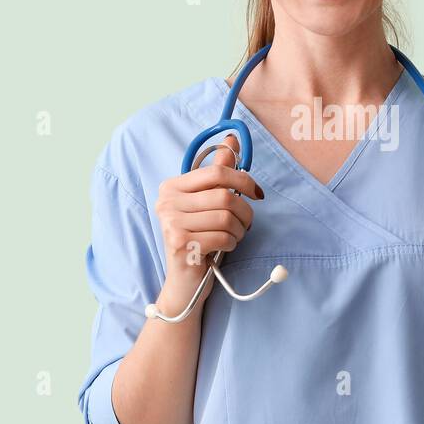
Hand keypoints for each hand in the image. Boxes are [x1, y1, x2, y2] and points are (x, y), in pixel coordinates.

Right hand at [154, 134, 263, 301]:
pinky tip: (224, 248)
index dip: (243, 180)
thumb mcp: (207, 204)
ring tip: (232, 237)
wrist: (184, 282)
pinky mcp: (181, 244)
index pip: (217, 172)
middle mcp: (166, 202)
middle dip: (245, 212)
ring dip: (239, 230)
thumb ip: (217, 174)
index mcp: (171, 187)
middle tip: (246, 224)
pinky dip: (231, 243)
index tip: (256, 193)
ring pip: (226, 217)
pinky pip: (223, 236)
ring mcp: (171, 223)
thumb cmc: (199, 239)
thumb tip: (231, 140)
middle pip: (224, 196)